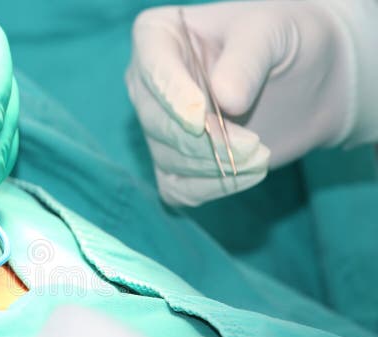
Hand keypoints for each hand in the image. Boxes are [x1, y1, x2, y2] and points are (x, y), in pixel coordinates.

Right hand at [126, 1, 361, 206]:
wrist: (305, 76)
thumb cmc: (282, 38)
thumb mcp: (273, 31)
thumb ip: (248, 59)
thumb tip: (226, 100)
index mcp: (158, 37)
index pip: (152, 68)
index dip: (172, 97)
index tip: (200, 120)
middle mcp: (147, 84)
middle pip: (155, 121)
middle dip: (201, 141)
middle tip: (253, 144)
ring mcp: (158, 126)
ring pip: (168, 158)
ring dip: (215, 166)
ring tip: (261, 156)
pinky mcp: (174, 163)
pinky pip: (176, 188)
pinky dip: (210, 188)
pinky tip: (248, 174)